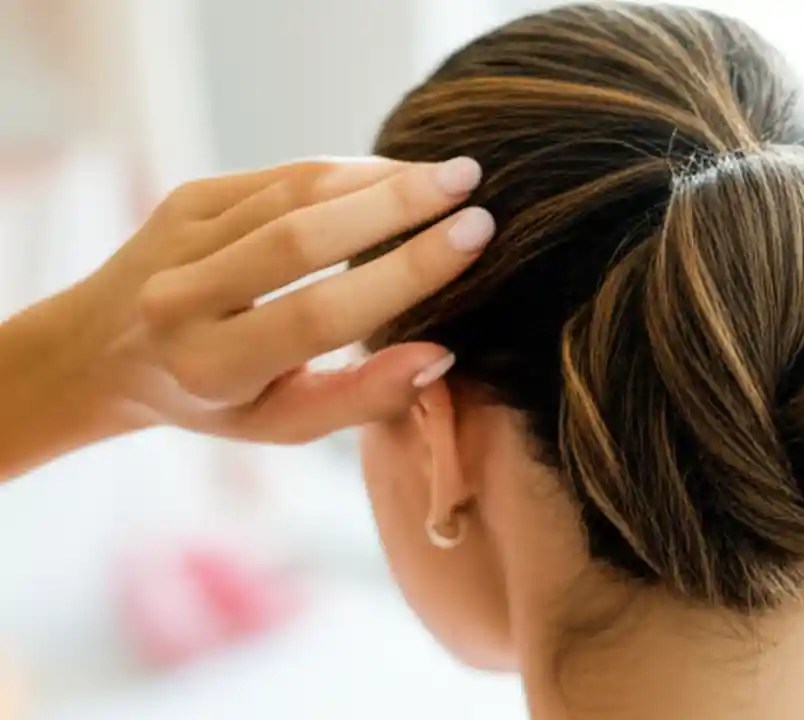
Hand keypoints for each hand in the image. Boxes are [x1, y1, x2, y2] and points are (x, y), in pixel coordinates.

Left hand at [73, 156, 492, 443]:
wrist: (107, 350)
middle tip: (471, 182)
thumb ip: (361, 397)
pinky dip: (344, 171)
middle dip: (397, 206)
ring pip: (293, 195)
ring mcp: (176, 240)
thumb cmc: (219, 398)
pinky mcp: (185, 198)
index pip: (321, 312)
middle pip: (302, 238)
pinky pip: (279, 177)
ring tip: (445, 174)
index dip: (403, 272)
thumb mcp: (286, 422)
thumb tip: (440, 356)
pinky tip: (394, 173)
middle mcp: (180, 301)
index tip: (474, 236)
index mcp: (211, 368)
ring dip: (377, 178)